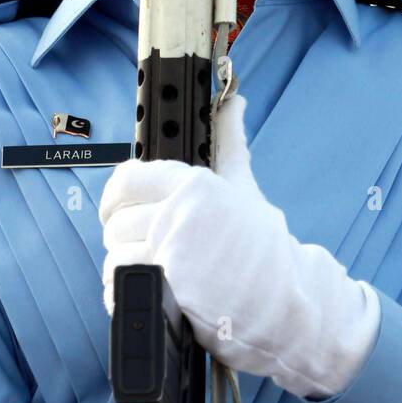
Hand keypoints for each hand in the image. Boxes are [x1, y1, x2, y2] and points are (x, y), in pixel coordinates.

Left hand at [99, 92, 379, 399]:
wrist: (287, 301)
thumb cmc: (264, 246)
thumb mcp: (244, 186)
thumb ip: (230, 140)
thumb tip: (234, 101)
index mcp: (194, 183)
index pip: (126, 179)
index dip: (113, 196)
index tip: (115, 208)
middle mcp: (180, 211)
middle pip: (115, 221)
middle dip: (122, 237)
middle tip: (143, 245)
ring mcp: (172, 250)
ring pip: (115, 256)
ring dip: (124, 268)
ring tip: (150, 271)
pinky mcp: (168, 286)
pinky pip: (122, 287)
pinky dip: (125, 296)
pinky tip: (150, 294)